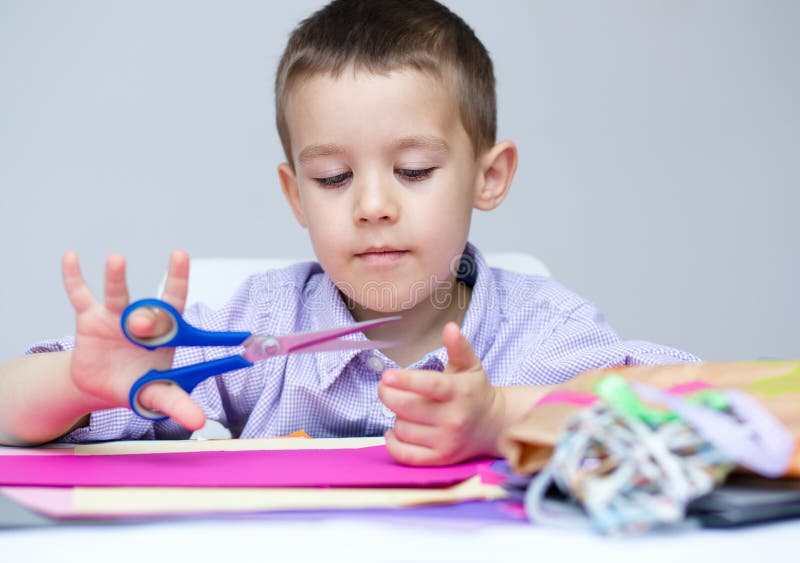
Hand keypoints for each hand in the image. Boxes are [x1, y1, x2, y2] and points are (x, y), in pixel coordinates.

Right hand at [62, 251, 204, 429]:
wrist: (102, 386)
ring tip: (117, 260)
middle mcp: (141, 320)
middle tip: (141, 325)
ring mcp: (114, 317)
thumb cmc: (136, 383)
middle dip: (147, 315)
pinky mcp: (89, 320)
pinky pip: (80, 295)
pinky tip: (71, 257)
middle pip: (147, 308)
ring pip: (116, 293)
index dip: (178, 279)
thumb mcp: (156, 395)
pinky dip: (74, 277)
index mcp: (163, 334)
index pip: (175, 302)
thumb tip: (199, 422)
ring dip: (116, 277)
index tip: (180, 256)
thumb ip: (176, 404)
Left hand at [378, 322, 504, 465]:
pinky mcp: (439, 459)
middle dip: (388, 394)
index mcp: (460, 392)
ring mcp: (447, 441)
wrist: (493, 426)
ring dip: (396, 417)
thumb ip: (458, 347)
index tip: (387, 376)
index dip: (406, 380)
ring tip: (406, 409)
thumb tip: (450, 327)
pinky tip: (395, 430)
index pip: (430, 386)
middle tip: (386, 386)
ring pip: (402, 428)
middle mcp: (454, 419)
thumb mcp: (470, 366)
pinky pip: (404, 454)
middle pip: (407, 407)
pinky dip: (392, 442)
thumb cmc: (474, 392)